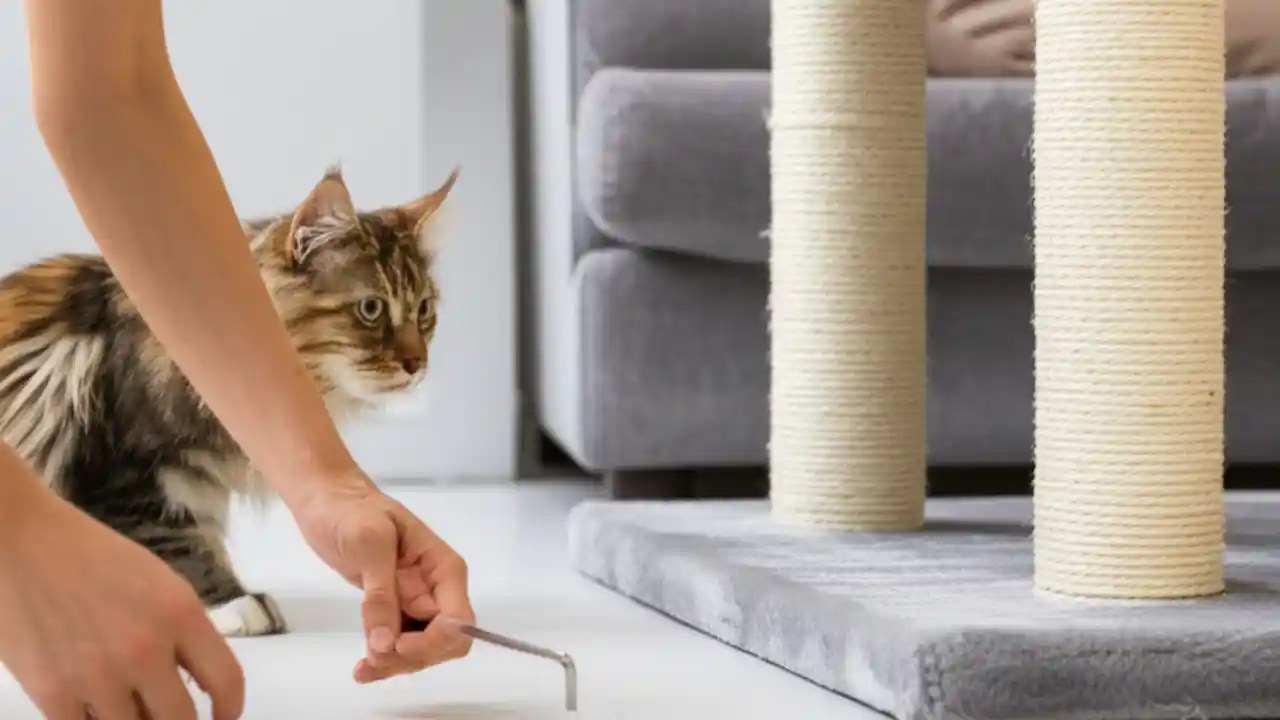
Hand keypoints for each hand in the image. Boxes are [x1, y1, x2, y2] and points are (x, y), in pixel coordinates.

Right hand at [0, 482, 243, 719]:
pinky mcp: (52, 692)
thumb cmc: (92, 557)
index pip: (226, 680)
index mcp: (180, 614)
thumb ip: (182, 632)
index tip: (224, 719)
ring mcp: (97, 675)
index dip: (230, 710)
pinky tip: (94, 711)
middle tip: (170, 715)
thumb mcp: (160, 583)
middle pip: (180, 719)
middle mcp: (145, 649)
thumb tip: (194, 681)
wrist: (23, 544)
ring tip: (130, 707)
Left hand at [289, 474, 473, 682]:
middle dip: (414, 657)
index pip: (459, 620)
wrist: (329, 503)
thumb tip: (385, 642)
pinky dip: (384, 660)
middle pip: (444, 642)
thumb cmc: (352, 512)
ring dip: (396, 664)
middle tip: (375, 656)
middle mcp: (436, 589)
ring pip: (422, 650)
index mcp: (443, 568)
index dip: (434, 641)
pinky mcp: (394, 609)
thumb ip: (380, 593)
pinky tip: (362, 667)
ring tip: (363, 666)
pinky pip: (398, 644)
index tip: (398, 646)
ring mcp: (416, 601)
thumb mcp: (369, 544)